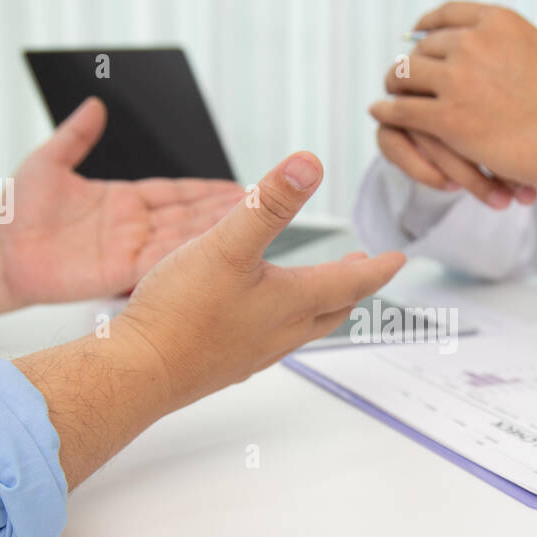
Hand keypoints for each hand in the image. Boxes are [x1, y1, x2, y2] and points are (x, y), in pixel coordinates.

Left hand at [0, 96, 245, 306]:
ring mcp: (129, 250)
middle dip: (225, 209)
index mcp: (122, 200)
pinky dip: (188, 256)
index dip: (206, 188)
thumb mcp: (47, 163)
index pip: (175, 192)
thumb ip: (75, 136)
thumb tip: (95, 105)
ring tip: (252, 224)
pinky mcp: (120, 273)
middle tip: (264, 201)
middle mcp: (132, 226)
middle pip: (188, 215)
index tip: (238, 184)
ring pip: (183, 240)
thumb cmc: (14, 214)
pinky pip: (161, 262)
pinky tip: (215, 249)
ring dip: (216, 232)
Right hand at [115, 150, 404, 414]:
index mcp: (290, 302)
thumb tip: (310, 163)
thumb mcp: (228, 244)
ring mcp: (253, 353)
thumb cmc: (181, 313)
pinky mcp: (226, 364)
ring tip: (316, 289)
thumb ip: (270, 204)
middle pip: (332, 308)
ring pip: (302, 327)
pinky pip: (268, 341)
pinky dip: (281, 322)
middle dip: (351, 286)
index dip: (378, 268)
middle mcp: (280, 333)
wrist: (138, 373)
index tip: (398, 259)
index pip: (350, 283)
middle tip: (363, 268)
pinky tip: (258, 316)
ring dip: (318, 305)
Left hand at [370, 1, 536, 203]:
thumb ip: (509, 42)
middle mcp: (473, 43)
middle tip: (406, 75)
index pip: (449, 14)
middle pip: (424, 47)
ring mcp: (457, 79)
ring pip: (405, 75)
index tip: (417, 33)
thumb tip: (488, 40)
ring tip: (391, 93)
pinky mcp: (447, 117)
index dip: (427, 24)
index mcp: (498, 21)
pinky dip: (387, 110)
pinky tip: (380, 112)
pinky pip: (402, 110)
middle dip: (413, 62)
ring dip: (394, 85)